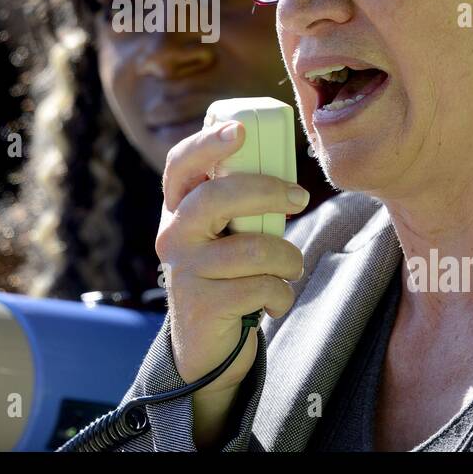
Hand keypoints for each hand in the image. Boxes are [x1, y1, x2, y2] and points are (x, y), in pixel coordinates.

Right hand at [156, 119, 309, 444]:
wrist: (206, 343)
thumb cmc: (227, 273)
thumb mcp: (224, 232)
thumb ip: (238, 201)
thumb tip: (279, 159)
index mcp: (178, 207)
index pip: (180, 164)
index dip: (207, 143)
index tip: (240, 130)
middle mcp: (173, 234)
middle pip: (217, 198)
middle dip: (267, 192)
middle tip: (299, 197)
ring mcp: (183, 270)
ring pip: (254, 250)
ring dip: (288, 259)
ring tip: (290, 268)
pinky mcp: (202, 305)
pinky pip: (261, 289)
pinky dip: (281, 295)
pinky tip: (272, 302)